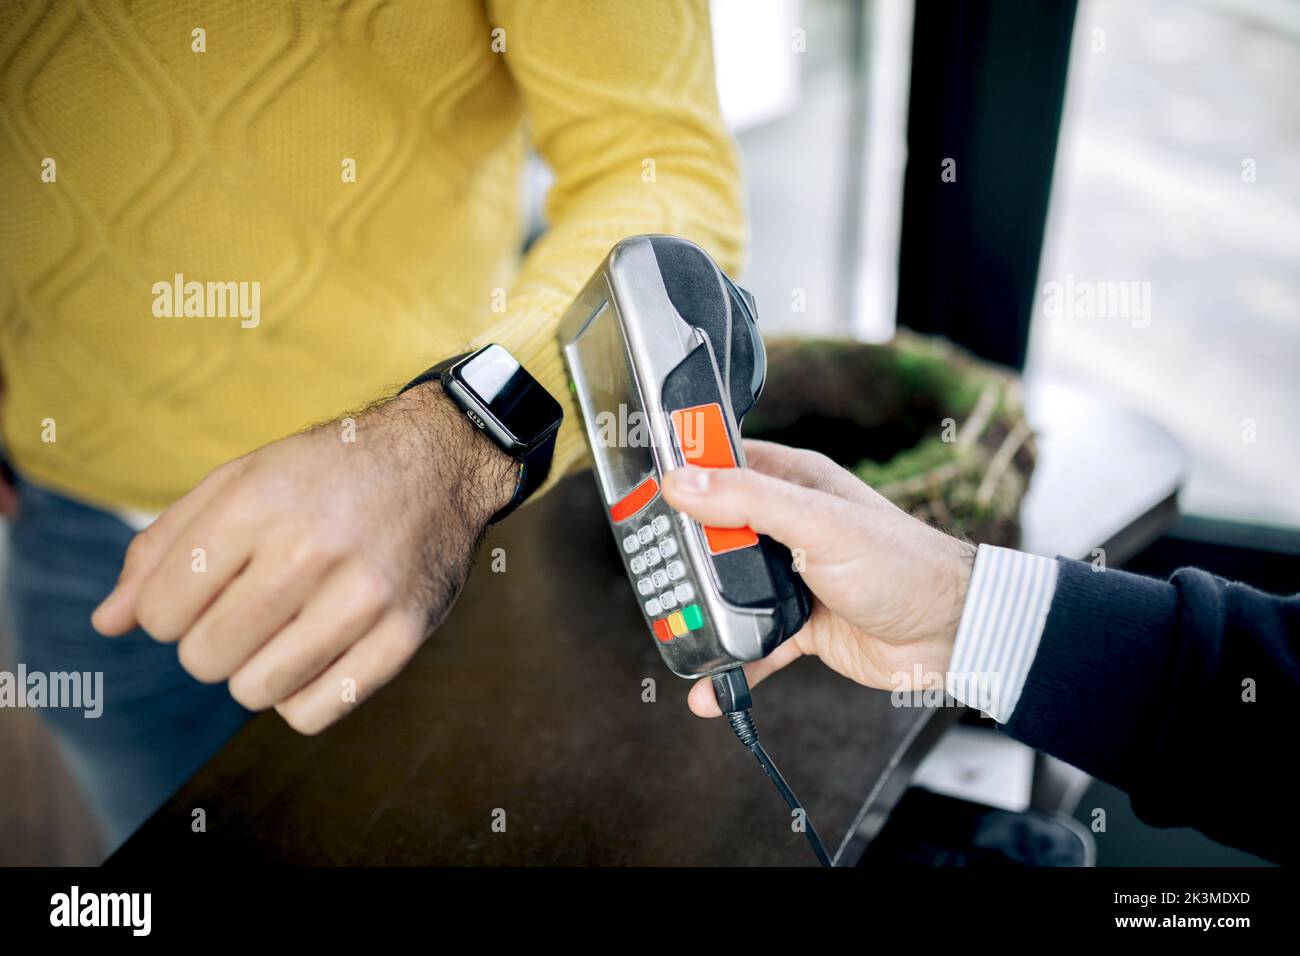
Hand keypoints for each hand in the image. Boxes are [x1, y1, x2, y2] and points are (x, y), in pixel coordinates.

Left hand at [91, 382, 515, 733]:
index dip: (170, 612)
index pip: (163, 613)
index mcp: (257, 503)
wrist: (438, 463)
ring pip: (255, 691)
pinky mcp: (405, 633)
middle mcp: (310, 548)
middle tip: (249, 608)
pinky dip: (301, 695)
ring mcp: (364, 595)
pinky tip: (316, 653)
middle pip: (204, 658)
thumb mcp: (238, 483)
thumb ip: (164, 548)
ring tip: (283, 629)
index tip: (203, 592)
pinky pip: (314, 712)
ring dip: (256, 670)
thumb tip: (107, 625)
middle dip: (210, 642)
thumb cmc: (323, 476)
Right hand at [661, 440, 975, 717]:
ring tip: (674, 628)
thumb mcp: (820, 523)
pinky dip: (731, 664)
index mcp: (793, 482)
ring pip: (728, 589)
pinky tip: (708, 688)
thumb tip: (682, 481)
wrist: (955, 634)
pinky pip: (753, 644)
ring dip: (703, 611)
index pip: (722, 464)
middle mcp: (788, 525)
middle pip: (714, 531)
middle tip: (650, 571)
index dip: (682, 472)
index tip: (640, 489)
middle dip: (681, 554)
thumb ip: (750, 501)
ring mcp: (792, 575)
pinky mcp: (801, 624)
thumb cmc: (902, 563)